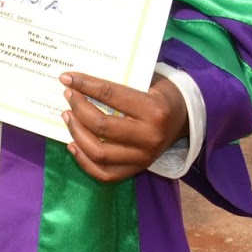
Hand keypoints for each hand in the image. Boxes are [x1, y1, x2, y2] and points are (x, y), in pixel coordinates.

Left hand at [60, 72, 187, 182]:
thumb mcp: (148, 81)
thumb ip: (120, 82)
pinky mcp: (137, 169)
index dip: (85, 84)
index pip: (111, 95)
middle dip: (78, 109)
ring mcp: (144, 157)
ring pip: (99, 152)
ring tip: (67, 116)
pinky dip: (83, 161)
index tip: (66, 78)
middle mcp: (150, 137)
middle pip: (101, 127)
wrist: (185, 120)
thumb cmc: (161, 95)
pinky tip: (73, 144)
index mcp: (154, 110)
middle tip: (68, 96)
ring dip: (76, 133)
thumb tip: (80, 78)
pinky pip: (104, 173)